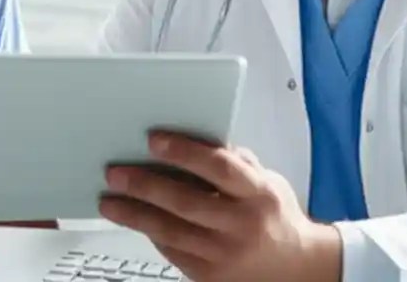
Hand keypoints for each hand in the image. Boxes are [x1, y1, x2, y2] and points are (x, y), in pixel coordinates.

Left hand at [98, 133, 341, 281]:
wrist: (297, 269)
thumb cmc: (275, 217)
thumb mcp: (267, 181)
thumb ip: (233, 162)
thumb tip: (191, 138)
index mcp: (258, 194)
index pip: (219, 167)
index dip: (184, 152)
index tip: (153, 139)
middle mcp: (243, 225)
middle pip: (186, 202)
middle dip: (145, 185)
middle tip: (115, 173)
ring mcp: (226, 255)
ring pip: (171, 232)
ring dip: (134, 214)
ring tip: (109, 200)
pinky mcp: (211, 276)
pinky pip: (172, 251)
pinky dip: (150, 234)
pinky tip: (134, 219)